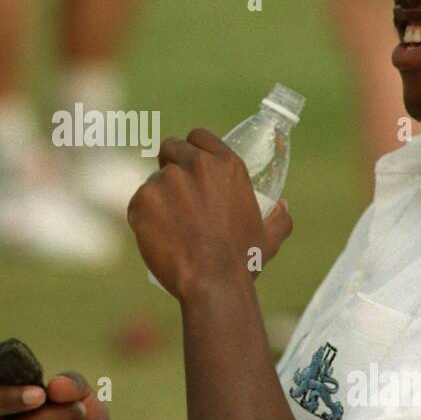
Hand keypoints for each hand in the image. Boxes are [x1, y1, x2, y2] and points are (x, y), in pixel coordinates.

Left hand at [127, 128, 293, 301]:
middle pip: (171, 148)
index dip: (193, 148)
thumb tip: (282, 205)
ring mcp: (165, 180)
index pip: (198, 136)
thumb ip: (279, 217)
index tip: (191, 164)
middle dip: (171, 163)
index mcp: (226, 165)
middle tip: (176, 192)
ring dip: (159, 195)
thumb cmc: (242, 262)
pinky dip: (144, 215)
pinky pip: (139, 201)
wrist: (212, 283)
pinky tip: (157, 235)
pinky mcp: (141, 200)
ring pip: (154, 179)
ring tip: (170, 224)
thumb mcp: (269, 237)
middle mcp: (194, 165)